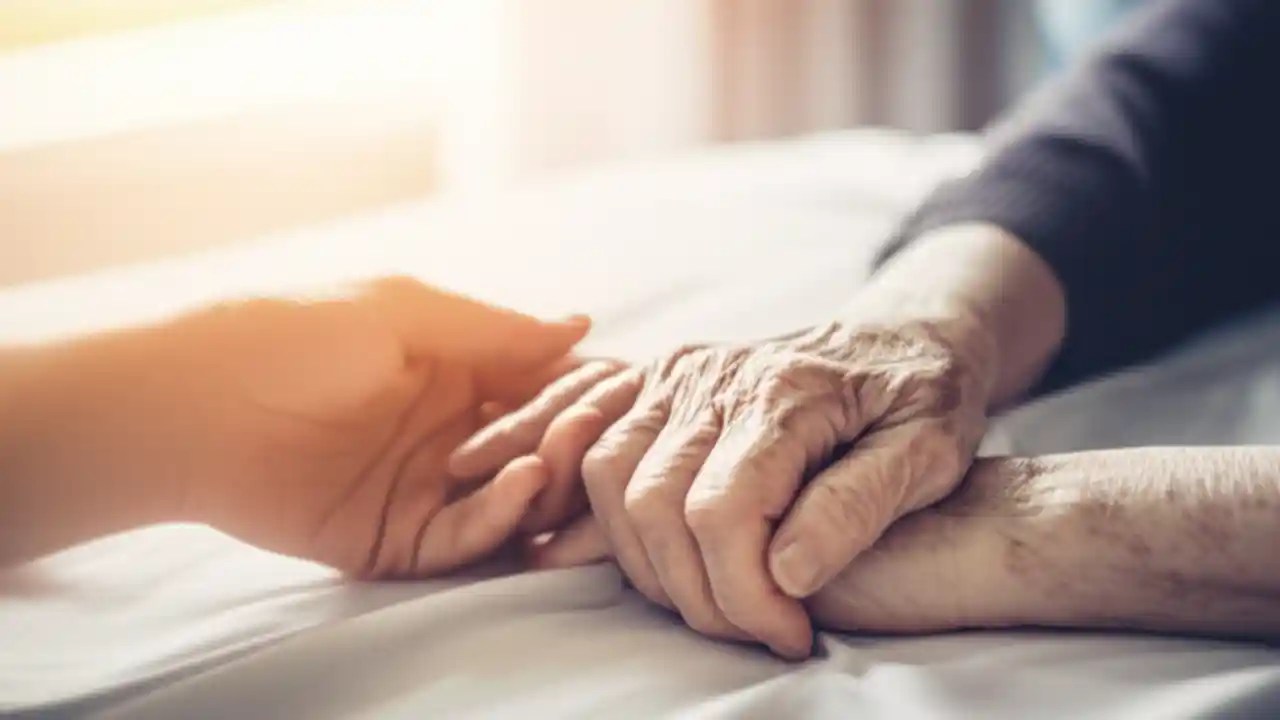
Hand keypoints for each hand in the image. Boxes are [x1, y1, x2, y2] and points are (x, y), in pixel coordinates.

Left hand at [0, 276, 587, 574]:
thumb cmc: (295, 338)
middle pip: (541, 443)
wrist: (192, 408)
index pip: (545, 382)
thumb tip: (583, 324)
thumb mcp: (406, 314)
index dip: (587, 386)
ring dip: (548, 481)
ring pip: (514, 497)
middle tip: (594, 434)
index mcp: (456, 367)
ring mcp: (427, 484)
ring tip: (557, 459)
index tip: (631, 389)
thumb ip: (497, 331)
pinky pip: (468, 536)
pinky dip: (503, 516)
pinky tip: (522, 483)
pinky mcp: (400, 538)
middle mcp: (451, 427)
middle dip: (574, 440)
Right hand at [452, 315, 995, 657]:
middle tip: (754, 629)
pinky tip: (618, 536)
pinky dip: (588, 498)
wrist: (898, 336)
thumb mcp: (929, 450)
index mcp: (782, 394)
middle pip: (654, 505)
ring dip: (644, 560)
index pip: (723, 514)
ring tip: (708, 597)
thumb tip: (788, 568)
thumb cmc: (922, 395)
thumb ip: (861, 505)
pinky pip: (595, 444)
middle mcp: (713, 378)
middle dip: (697, 593)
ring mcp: (678, 376)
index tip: (791, 634)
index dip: (746, 595)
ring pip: (610, 480)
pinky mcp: (660, 384)